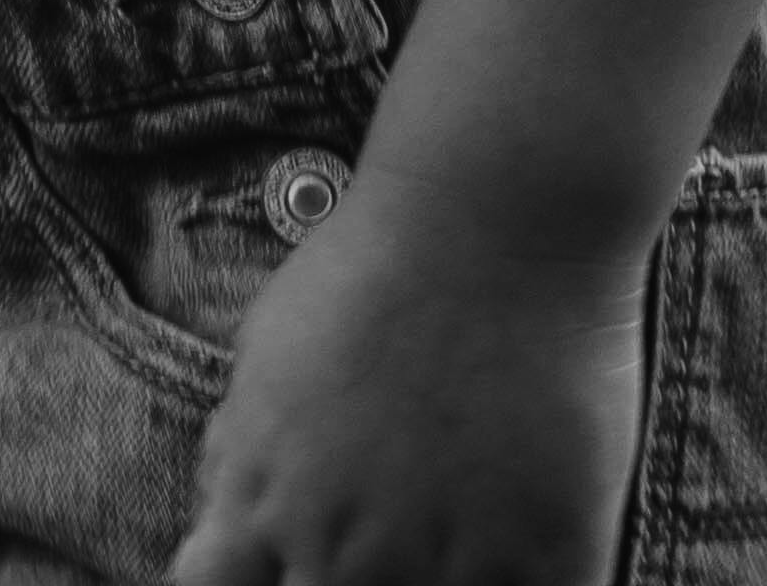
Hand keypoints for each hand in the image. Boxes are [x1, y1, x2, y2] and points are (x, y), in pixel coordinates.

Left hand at [169, 169, 650, 585]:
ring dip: (430, 583)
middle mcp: (340, 556)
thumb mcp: (266, 343)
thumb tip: (227, 510)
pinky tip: (516, 543)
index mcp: (262, 503)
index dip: (248, 579)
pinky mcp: (540, 568)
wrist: (500, 217)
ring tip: (450, 529)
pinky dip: (515, 583)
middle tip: (381, 536)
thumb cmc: (378, 262)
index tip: (283, 557)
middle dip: (338, 582)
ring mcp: (439, 571)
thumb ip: (238, 447)